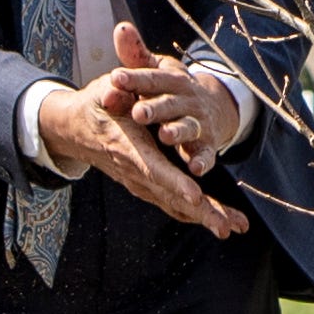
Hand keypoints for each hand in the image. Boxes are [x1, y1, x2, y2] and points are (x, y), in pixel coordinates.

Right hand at [30, 78, 248, 238]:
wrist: (77, 130)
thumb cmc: (97, 105)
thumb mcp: (104, 89)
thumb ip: (116, 89)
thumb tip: (115, 86)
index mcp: (126, 146)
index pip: (151, 168)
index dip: (173, 182)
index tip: (195, 195)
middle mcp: (134, 171)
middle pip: (170, 196)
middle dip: (200, 212)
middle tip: (227, 226)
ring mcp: (140, 183)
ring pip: (175, 205)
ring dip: (206, 217)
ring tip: (235, 227)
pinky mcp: (146, 188)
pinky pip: (173, 206)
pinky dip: (197, 215)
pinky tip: (220, 222)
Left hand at [89, 22, 251, 169]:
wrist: (212, 106)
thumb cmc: (172, 88)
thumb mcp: (156, 70)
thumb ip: (136, 54)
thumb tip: (121, 27)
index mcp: (172, 79)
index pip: (151, 77)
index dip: (135, 78)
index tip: (116, 77)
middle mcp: (186, 99)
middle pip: (170, 103)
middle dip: (155, 108)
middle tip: (138, 112)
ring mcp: (198, 122)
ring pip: (188, 126)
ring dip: (178, 131)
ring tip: (165, 135)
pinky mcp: (206, 144)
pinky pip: (206, 154)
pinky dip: (202, 161)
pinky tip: (195, 168)